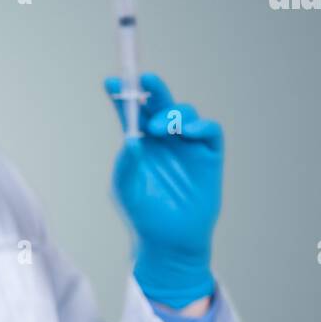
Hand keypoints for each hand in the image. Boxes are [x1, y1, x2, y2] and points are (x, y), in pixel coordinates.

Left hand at [104, 72, 223, 308]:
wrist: (169, 242)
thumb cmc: (143, 215)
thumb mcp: (125, 189)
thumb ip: (126, 164)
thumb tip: (131, 139)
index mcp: (139, 143)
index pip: (130, 112)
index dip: (122, 94)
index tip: (110, 82)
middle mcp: (163, 139)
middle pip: (158, 104)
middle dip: (152, 89)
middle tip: (143, 79)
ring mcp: (187, 145)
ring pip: (184, 113)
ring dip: (172, 112)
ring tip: (158, 127)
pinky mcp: (209, 156)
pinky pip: (210, 130)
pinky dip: (201, 124)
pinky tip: (188, 130)